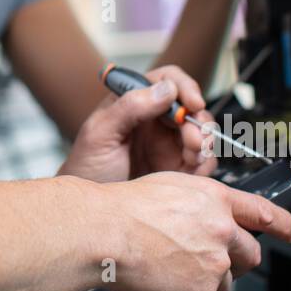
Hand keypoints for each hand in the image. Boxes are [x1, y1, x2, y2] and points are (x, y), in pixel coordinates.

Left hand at [57, 65, 217, 183]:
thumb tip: (165, 88)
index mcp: (135, 102)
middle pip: (191, 107)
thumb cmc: (85, 168)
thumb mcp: (99, 134)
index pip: (167, 80)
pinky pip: (203, 160)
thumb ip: (129, 107)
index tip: (192, 104)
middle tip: (193, 141)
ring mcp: (168, 144)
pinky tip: (192, 170)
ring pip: (202, 132)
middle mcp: (155, 120)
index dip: (184, 87)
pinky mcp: (177, 168)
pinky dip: (205, 163)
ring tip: (191, 156)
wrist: (89, 211)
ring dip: (204, 142)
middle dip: (198, 121)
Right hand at [100, 172, 290, 290]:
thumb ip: (203, 202)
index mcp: (215, 199)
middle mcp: (222, 230)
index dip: (283, 224)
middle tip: (206, 257)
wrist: (106, 233)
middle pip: (250, 254)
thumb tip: (213, 215)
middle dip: (235, 258)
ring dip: (206, 276)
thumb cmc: (126, 208)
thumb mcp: (172, 186)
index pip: (263, 212)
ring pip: (224, 279)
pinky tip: (165, 277)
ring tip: (171, 263)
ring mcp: (214, 264)